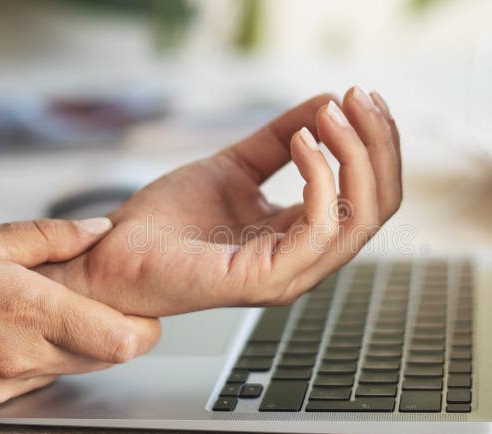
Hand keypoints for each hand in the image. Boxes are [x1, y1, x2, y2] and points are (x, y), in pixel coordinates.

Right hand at [0, 218, 159, 409]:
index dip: (144, 327)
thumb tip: (98, 230)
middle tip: (96, 301)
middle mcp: (19, 357)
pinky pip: (35, 381)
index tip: (142, 308)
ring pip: (72, 370)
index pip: (122, 341)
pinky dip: (41, 358)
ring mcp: (0, 385)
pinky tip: (12, 330)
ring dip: (76, 344)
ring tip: (42, 309)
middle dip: (115, 332)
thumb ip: (50, 237)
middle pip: (107, 358)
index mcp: (27, 310)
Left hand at [40, 87, 400, 316]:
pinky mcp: (264, 279)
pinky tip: (301, 142)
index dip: (376, 144)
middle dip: (379, 144)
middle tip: (359, 97)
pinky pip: (319, 228)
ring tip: (333, 112)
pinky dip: (319, 176)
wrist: (112, 255)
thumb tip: (327, 102)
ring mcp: (289, 274)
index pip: (369, 197)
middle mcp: (305, 259)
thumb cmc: (166, 222)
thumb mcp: (233, 165)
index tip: (361, 96)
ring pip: (360, 218)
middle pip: (378, 206)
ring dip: (356, 155)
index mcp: (302, 237)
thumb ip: (279, 140)